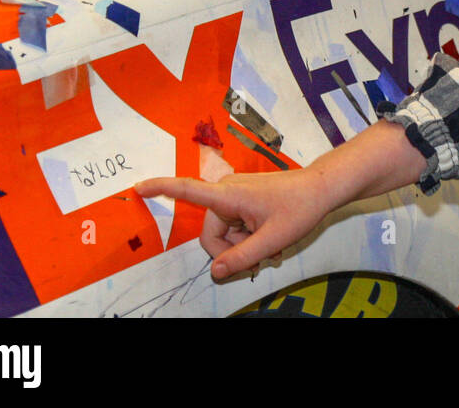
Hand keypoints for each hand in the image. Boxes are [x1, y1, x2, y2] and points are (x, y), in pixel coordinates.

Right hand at [135, 168, 332, 279]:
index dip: (161, 188)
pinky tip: (269, 242)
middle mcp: (227, 193)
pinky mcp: (245, 200)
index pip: (188, 190)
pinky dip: (248, 238)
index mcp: (228, 196)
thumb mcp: (271, 240)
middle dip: (230, 252)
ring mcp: (236, 196)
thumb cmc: (299, 208)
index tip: (137, 186)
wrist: (322, 188)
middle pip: (211, 234)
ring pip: (225, 233)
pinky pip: (235, 226)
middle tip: (258, 263)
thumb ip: (241, 258)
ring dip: (242, 246)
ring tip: (270, 251)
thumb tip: (214, 272)